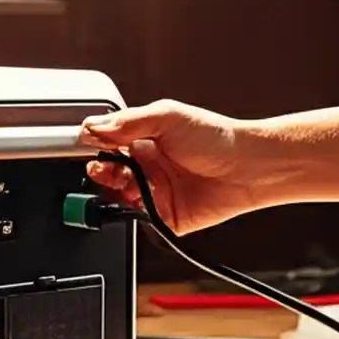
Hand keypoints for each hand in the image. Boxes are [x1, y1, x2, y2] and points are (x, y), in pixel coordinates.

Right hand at [79, 100, 266, 234]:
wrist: (249, 168)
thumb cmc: (216, 138)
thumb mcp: (167, 117)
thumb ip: (127, 122)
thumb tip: (92, 128)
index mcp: (143, 138)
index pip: (104, 143)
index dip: (94, 146)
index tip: (90, 147)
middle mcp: (146, 165)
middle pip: (106, 172)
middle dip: (99, 171)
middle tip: (103, 169)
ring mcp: (154, 191)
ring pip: (117, 197)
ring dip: (113, 192)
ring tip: (124, 184)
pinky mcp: (164, 216)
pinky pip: (138, 221)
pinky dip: (131, 215)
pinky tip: (136, 203)